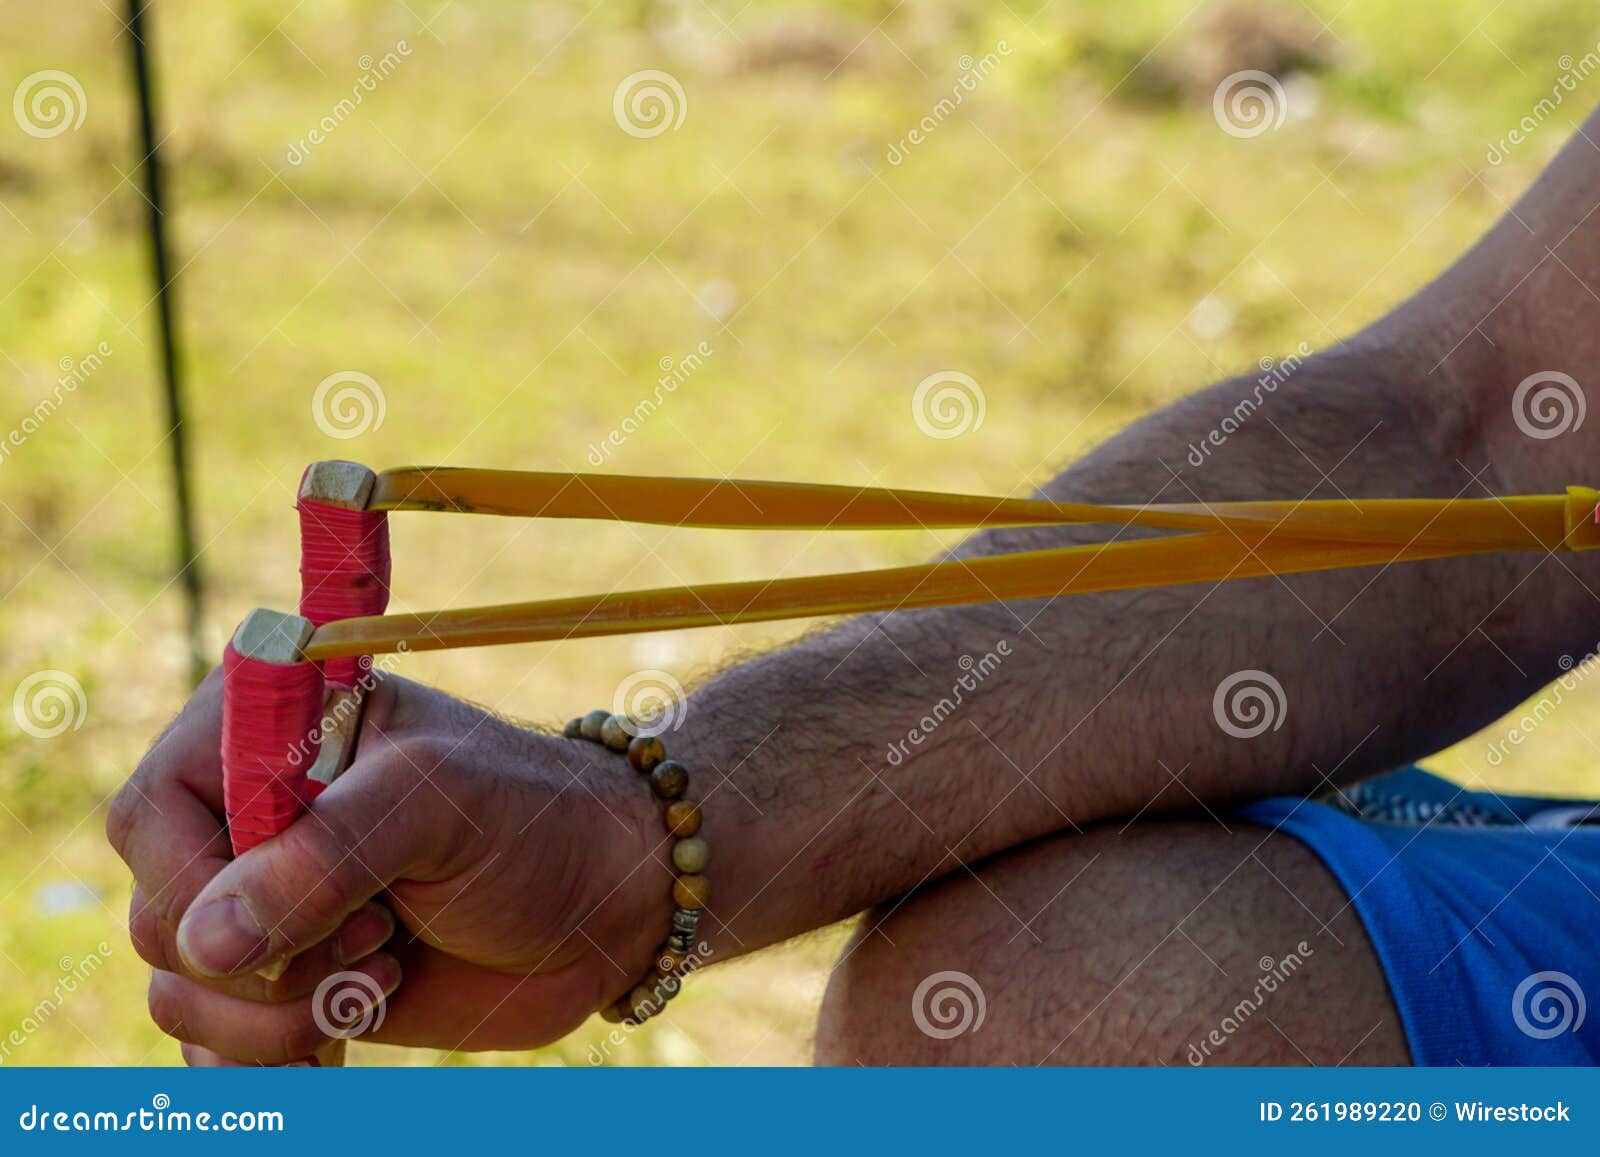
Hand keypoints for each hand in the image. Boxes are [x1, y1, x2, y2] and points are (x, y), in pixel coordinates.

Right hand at [107, 669, 668, 1062]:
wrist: (608, 900)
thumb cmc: (534, 819)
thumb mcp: (438, 804)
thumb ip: (326, 857)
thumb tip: (203, 943)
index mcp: (270, 730)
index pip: (153, 811)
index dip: (199, 884)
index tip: (295, 914)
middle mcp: (252, 816)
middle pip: (161, 917)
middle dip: (265, 960)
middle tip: (381, 934)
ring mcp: (269, 903)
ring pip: (183, 992)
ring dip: (278, 1018)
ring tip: (386, 971)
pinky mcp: (294, 979)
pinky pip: (214, 1043)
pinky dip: (261, 1062)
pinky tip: (341, 1035)